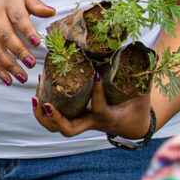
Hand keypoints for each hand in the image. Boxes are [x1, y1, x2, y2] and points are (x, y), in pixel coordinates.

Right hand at [0, 0, 54, 85]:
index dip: (27, 31)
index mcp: (8, 4)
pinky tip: (8, 80)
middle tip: (32, 63)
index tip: (38, 43)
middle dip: (18, 51)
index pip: (18, 18)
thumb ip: (36, 4)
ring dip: (9, 65)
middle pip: (6, 36)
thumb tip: (52, 12)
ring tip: (23, 77)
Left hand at [31, 76, 154, 140]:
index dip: (96, 93)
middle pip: (68, 129)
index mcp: (108, 117)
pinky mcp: (74, 119)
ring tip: (36, 98)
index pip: (99, 108)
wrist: (132, 125)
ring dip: (43, 116)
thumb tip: (141, 49)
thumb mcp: (142, 93)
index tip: (96, 74)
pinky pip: (54, 121)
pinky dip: (43, 112)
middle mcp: (91, 123)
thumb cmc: (136, 106)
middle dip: (56, 118)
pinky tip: (37, 95)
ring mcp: (81, 123)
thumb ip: (142, 75)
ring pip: (57, 128)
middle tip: (48, 103)